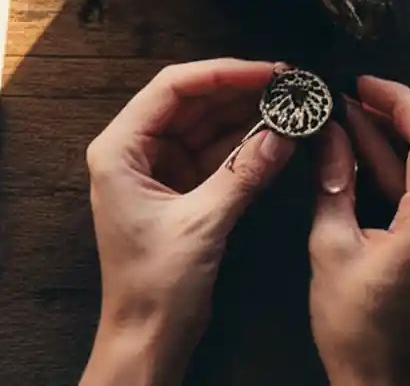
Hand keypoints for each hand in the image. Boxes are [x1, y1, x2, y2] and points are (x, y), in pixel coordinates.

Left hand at [81, 59, 295, 385]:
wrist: (146, 338)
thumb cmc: (153, 288)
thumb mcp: (202, 224)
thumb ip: (244, 174)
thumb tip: (282, 133)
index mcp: (119, 150)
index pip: (172, 88)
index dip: (223, 74)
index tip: (267, 71)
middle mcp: (133, 152)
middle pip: (192, 102)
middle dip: (240, 92)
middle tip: (289, 85)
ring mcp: (157, 170)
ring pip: (207, 125)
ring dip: (247, 116)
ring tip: (290, 105)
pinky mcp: (180, 190)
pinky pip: (216, 154)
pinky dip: (245, 145)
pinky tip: (278, 136)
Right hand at [308, 76, 409, 385]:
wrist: (379, 377)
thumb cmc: (352, 324)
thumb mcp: (330, 246)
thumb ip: (332, 184)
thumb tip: (328, 134)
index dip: (400, 101)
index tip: (363, 84)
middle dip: (400, 110)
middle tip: (353, 96)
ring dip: (399, 133)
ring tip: (351, 118)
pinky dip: (402, 161)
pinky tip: (364, 151)